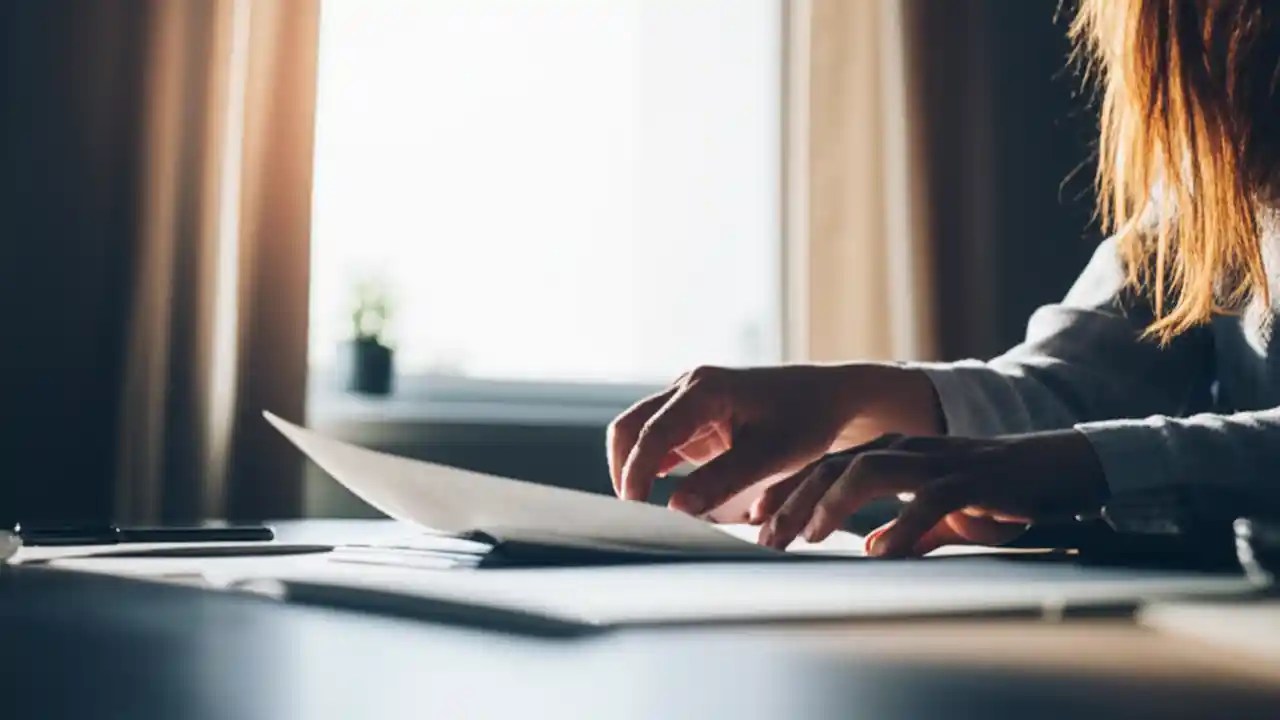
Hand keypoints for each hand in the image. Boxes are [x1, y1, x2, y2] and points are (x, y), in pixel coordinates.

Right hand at [606, 364, 942, 516]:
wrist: (834, 398)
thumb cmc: (809, 420)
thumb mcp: (771, 455)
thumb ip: (722, 481)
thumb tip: (675, 509)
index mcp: (703, 389)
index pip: (650, 433)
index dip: (634, 474)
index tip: (635, 513)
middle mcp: (689, 388)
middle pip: (631, 427)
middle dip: (625, 470)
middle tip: (634, 515)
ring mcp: (690, 401)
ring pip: (640, 433)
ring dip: (636, 470)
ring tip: (645, 512)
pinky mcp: (697, 418)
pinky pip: (660, 441)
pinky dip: (653, 468)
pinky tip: (664, 499)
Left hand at [753, 430, 1108, 556]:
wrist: (1060, 468)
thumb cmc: (998, 492)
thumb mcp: (944, 513)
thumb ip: (909, 528)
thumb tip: (872, 550)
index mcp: (895, 451)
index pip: (827, 464)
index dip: (788, 489)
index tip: (754, 517)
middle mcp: (909, 448)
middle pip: (836, 464)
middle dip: (795, 499)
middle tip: (766, 534)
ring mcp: (939, 460)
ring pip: (871, 469)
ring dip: (834, 501)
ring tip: (808, 534)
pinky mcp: (972, 479)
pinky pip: (929, 500)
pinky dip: (901, 525)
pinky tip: (879, 550)